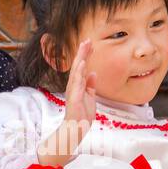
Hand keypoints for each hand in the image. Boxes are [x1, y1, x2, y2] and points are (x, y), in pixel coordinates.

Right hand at [39, 39, 96, 164]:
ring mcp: (73, 90)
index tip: (90, 44)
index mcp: (79, 85)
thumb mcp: (90, 97)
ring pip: (77, 71)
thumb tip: (93, 73)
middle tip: (87, 40)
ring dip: (81, 58)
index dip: (86, 55)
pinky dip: (79, 72)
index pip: (83, 67)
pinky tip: (83, 63)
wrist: (76, 128)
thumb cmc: (82, 114)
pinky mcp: (74, 97)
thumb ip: (91, 85)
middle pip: (79, 65)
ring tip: (84, 47)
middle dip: (83, 52)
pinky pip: (77, 82)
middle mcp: (74, 85)